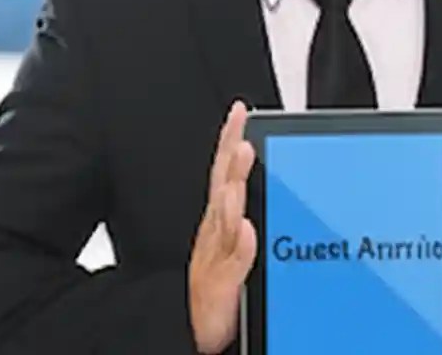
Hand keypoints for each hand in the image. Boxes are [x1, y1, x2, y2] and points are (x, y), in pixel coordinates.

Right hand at [189, 102, 257, 353]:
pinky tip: (247, 229)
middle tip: (242, 136)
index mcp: (220, 220)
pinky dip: (241, 245)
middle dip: (231, 162)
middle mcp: (216, 233)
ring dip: (232, 195)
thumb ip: (237, 211)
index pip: (225, 172)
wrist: (194, 329)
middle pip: (222, 189)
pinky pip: (235, 264)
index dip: (230, 140)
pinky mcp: (223, 285)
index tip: (240, 111)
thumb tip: (246, 174)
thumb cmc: (216, 285)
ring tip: (240, 171)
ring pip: (225, 222)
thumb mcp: (229, 242)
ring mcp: (218, 258)